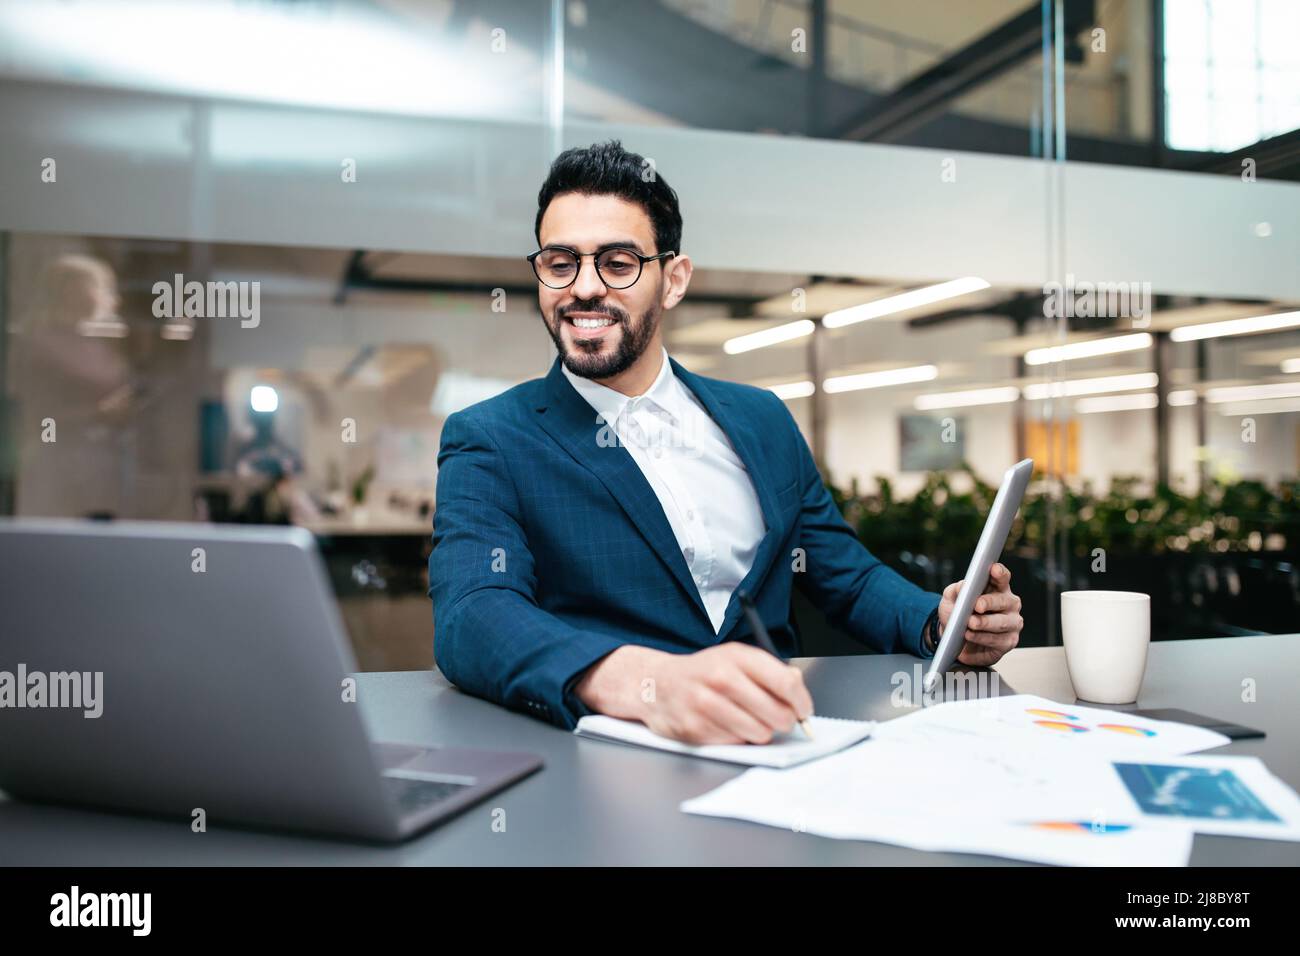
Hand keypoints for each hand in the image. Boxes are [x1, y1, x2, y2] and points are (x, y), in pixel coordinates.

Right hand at [575, 642, 813, 744]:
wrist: (655, 684)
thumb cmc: (702, 672)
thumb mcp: (734, 659)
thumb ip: (768, 671)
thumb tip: (798, 690)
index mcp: (735, 657)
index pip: (785, 682)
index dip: (802, 702)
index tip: (804, 710)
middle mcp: (720, 678)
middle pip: (777, 713)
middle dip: (783, 720)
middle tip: (777, 718)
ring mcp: (706, 705)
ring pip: (760, 733)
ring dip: (760, 731)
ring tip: (747, 719)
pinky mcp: (696, 730)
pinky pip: (737, 743)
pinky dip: (737, 737)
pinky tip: (724, 724)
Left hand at [937, 562, 1022, 666]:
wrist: (953, 639)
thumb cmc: (957, 614)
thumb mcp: (950, 599)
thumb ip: (956, 590)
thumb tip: (964, 586)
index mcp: (997, 588)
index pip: (1002, 577)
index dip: (999, 573)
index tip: (994, 569)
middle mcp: (1009, 604)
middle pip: (1004, 600)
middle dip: (989, 602)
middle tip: (977, 606)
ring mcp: (1012, 623)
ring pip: (1002, 622)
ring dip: (985, 623)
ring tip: (970, 623)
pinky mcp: (1009, 641)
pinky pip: (998, 640)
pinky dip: (982, 638)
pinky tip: (971, 635)